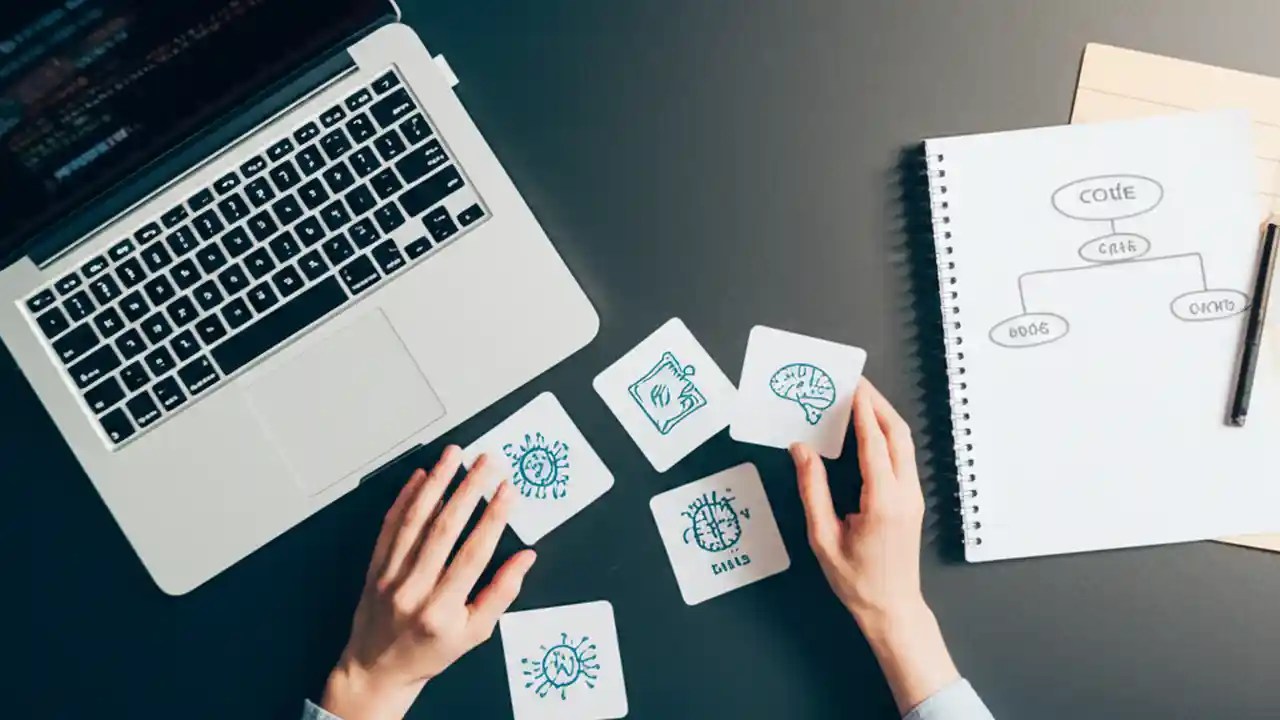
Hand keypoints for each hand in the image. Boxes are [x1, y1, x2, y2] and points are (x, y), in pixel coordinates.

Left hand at [321, 446, 536, 719]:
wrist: (377, 669)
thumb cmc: (429, 652)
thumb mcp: (475, 634)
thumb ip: (501, 594)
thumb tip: (525, 558)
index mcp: (443, 611)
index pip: (473, 554)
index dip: (493, 519)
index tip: (508, 491)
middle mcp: (414, 591)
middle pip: (445, 529)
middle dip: (469, 490)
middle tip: (487, 462)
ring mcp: (390, 576)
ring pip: (415, 521)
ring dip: (437, 483)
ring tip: (454, 456)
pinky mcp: (374, 567)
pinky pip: (390, 525)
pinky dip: (405, 498)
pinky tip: (421, 476)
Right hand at [791, 379, 957, 713]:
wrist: (892, 608)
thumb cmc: (855, 580)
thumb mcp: (822, 537)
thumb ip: (812, 489)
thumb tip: (801, 450)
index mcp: (882, 501)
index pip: (875, 443)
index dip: (863, 411)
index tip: (851, 386)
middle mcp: (904, 493)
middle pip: (897, 434)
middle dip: (877, 404)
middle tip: (854, 382)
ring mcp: (914, 496)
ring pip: (904, 443)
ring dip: (884, 417)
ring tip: (860, 399)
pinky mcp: (913, 500)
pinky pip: (903, 457)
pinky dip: (887, 436)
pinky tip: (868, 430)